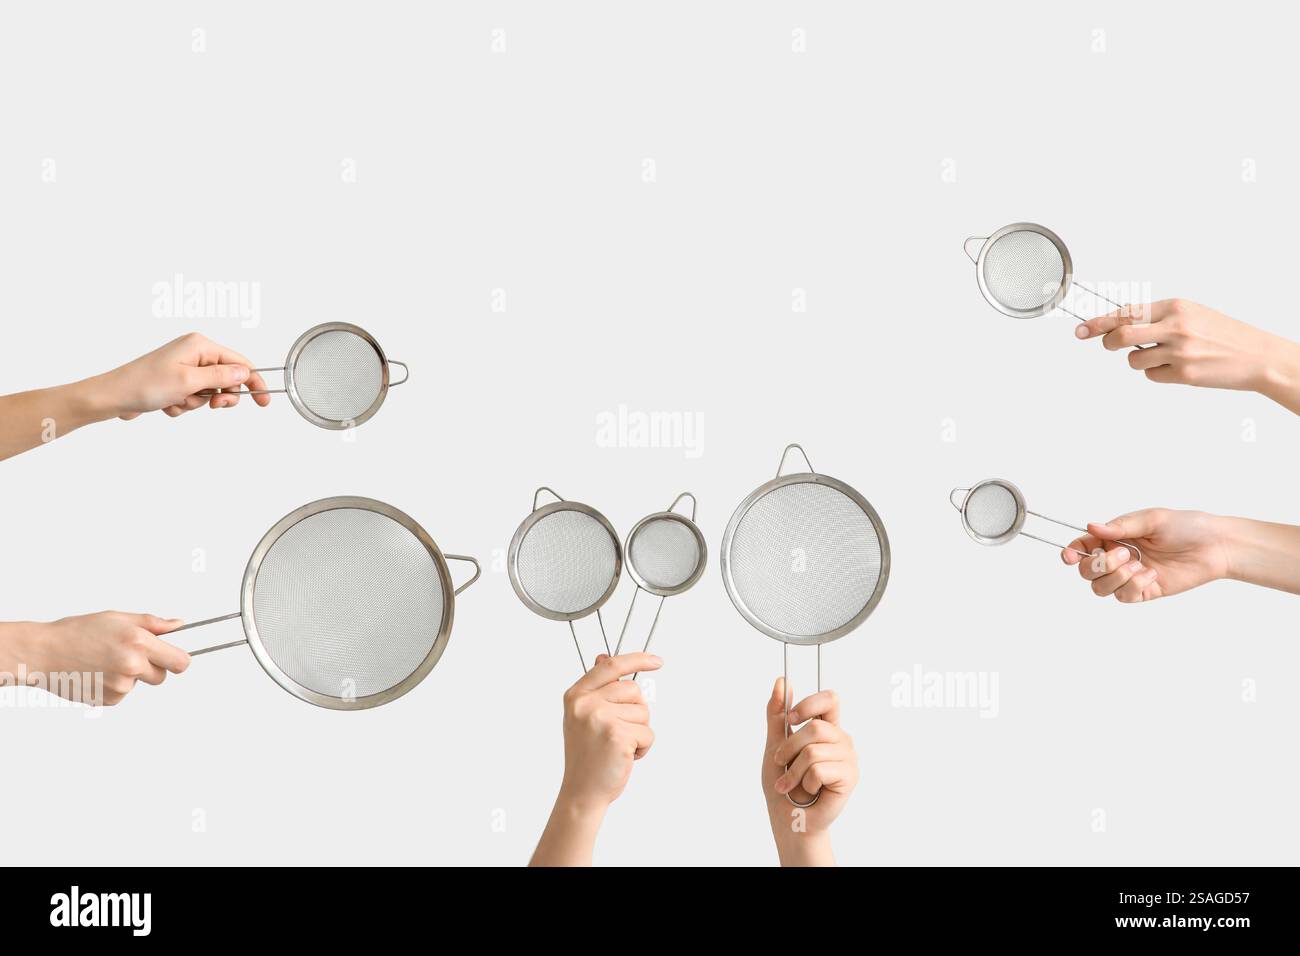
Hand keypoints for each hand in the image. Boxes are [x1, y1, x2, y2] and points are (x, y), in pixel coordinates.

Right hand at [2, 612, 191, 704]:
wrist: (43, 653)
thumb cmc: (77, 631)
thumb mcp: (117, 618)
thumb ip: (152, 623)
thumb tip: (178, 625)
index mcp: (138, 642)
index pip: (180, 662)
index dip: (179, 660)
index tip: (174, 658)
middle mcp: (132, 665)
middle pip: (162, 676)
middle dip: (152, 667)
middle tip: (127, 654)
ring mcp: (120, 686)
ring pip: (139, 684)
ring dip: (129, 676)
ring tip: (104, 661)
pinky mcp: (107, 700)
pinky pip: (122, 694)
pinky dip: (113, 686)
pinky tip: (96, 673)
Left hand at [98, 332, 271, 418]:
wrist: (112, 397)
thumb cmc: (144, 384)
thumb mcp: (189, 381)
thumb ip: (222, 376)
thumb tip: (246, 371)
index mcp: (200, 345)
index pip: (239, 362)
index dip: (253, 381)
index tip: (264, 400)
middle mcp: (194, 353)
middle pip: (226, 378)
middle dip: (219, 395)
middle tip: (212, 405)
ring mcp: (184, 367)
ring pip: (209, 391)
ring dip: (196, 402)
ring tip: (177, 401)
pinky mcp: (176, 381)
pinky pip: (193, 398)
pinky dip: (184, 405)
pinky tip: (168, 403)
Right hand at [529, 652, 660, 866]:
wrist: (582, 791)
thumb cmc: (587, 755)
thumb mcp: (583, 716)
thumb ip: (596, 688)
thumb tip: (604, 657)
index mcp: (576, 695)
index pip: (611, 666)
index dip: (637, 659)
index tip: (656, 661)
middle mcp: (585, 704)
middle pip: (633, 690)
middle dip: (636, 711)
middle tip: (621, 732)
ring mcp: (600, 718)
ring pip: (643, 712)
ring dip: (639, 731)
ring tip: (620, 746)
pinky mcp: (617, 735)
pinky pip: (648, 733)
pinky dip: (644, 747)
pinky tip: (626, 757)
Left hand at [763, 678, 856, 865]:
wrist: (787, 816)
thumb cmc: (783, 782)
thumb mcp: (775, 744)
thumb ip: (777, 714)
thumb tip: (781, 681)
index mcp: (827, 728)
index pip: (829, 699)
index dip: (809, 704)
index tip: (790, 719)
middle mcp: (841, 740)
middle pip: (816, 727)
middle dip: (789, 747)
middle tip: (780, 762)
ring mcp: (848, 758)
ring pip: (814, 751)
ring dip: (793, 770)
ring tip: (790, 783)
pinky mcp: (850, 777)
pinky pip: (819, 770)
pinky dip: (805, 782)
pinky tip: (809, 791)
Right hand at [1061, 509, 1229, 602]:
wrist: (1216, 547)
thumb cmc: (1186, 527)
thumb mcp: (1151, 520)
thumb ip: (1120, 526)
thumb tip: (1091, 526)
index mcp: (1114, 537)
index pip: (1082, 546)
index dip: (1070, 553)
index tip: (1068, 556)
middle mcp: (1118, 557)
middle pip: (1086, 571)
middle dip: (1096, 566)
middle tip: (1122, 555)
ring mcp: (1129, 576)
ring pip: (1100, 588)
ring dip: (1115, 578)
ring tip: (1138, 566)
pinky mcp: (1144, 591)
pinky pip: (1124, 596)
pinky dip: (1134, 586)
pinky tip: (1151, 575)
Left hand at [1075, 300, 1299, 407]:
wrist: (1257, 356)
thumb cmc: (1223, 334)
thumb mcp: (1192, 313)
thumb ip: (1158, 317)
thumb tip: (1119, 325)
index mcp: (1176, 306)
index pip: (1127, 313)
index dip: (1100, 322)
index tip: (1082, 329)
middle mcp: (1175, 326)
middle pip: (1121, 335)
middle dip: (1107, 342)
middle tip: (1108, 345)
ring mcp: (1179, 351)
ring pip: (1133, 360)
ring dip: (1139, 361)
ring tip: (1164, 357)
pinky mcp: (1184, 373)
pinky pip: (1151, 375)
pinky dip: (1157, 374)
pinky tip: (1178, 368)